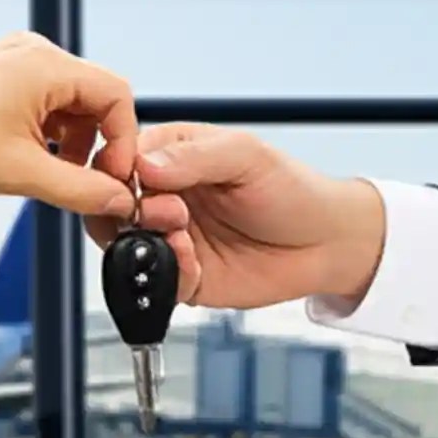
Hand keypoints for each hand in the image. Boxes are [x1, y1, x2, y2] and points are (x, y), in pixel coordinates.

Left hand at [0, 32, 137, 217]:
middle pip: (94, 99)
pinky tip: (24, 164)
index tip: (113, 180)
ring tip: (49, 179)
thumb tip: (115, 199)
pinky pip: (37, 105)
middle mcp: (30, 55)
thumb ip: (80, 190)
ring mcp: (8, 64)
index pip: (117, 96)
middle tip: (85, 186)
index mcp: (46, 65)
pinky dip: (43, 136)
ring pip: (66, 105)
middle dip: (96, 146)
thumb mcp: (21, 174)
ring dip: (70, 145)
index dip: (123, 143)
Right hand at [88, 122, 385, 309]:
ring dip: (145, 245)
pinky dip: (169, 275)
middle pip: (111, 204)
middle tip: (168, 214)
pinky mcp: (181, 276)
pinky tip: (195, 264)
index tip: (134, 181)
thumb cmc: (293, 191)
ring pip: (123, 245)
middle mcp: (164, 196)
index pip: (120, 158)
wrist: (327, 245)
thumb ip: (194, 156)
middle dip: (128, 211)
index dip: (118, 171)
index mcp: (172, 155)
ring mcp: (170, 238)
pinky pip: (153, 281)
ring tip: (181, 238)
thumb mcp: (246, 156)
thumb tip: (143, 163)